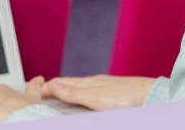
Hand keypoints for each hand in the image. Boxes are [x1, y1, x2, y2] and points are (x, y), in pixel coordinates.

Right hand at [41, 75, 155, 110]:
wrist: (150, 96)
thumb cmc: (125, 96)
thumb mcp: (93, 97)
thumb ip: (72, 92)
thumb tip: (50, 85)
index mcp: (87, 82)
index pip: (60, 82)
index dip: (46, 87)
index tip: (33, 93)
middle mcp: (94, 82)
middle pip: (69, 84)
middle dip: (54, 88)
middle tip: (42, 93)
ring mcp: (105, 87)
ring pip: (80, 88)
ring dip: (67, 92)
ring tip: (59, 97)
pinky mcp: (114, 94)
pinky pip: (91, 93)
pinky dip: (81, 96)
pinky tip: (86, 102)